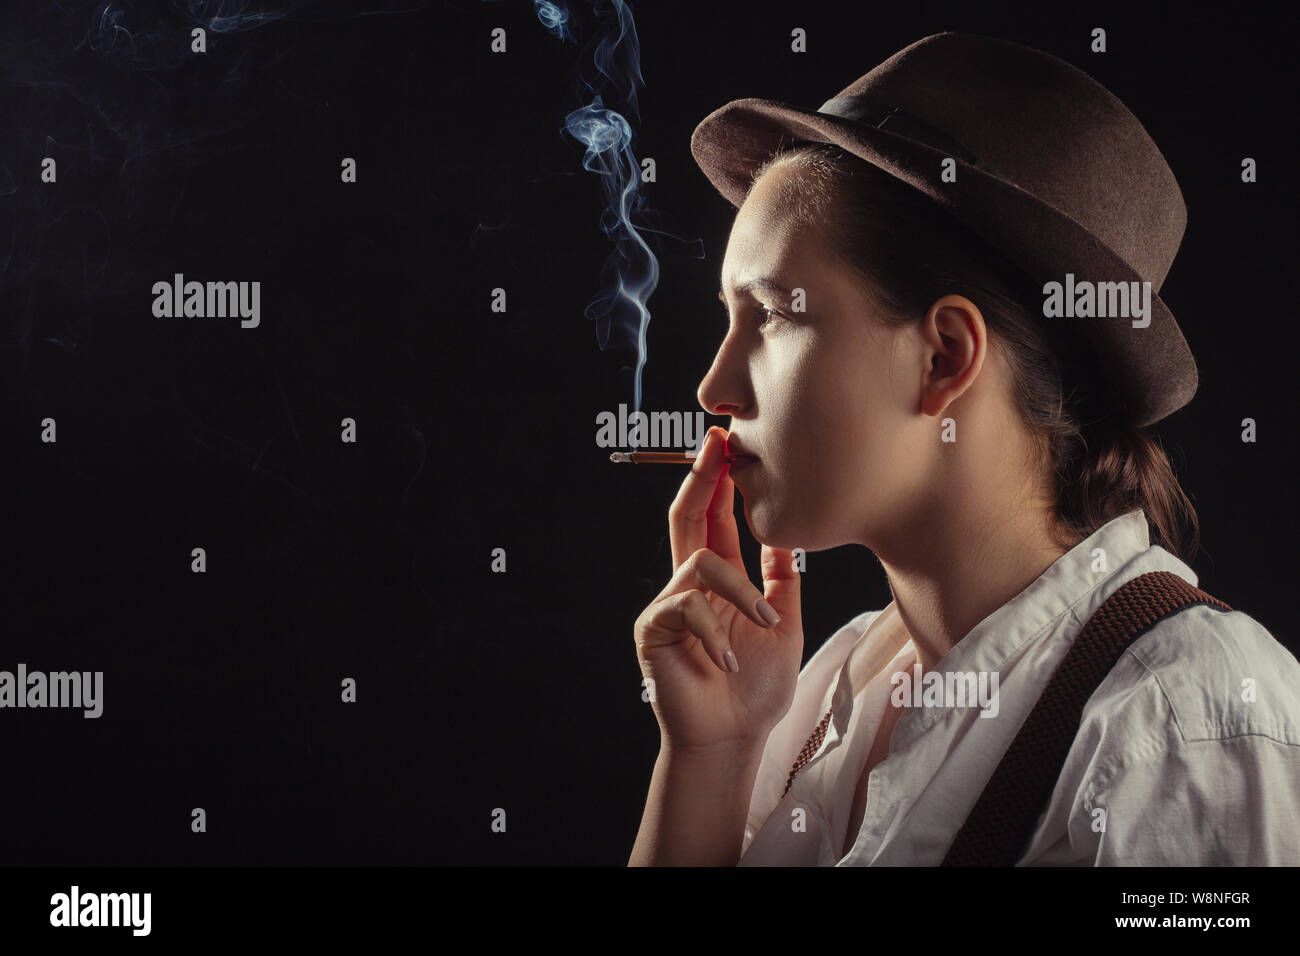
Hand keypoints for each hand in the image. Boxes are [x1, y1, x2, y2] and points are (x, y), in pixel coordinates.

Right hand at [633, 426, 804, 753]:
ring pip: (701, 563)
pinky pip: (685, 607)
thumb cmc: (757, 689)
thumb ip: (780, 580)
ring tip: (763, 623)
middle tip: (716, 444)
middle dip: (703, 479)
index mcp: (718, 581)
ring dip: (738, 590)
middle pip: (687, 518)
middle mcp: (689, 586)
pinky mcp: (653, 630)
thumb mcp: (782, 624)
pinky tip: (731, 662)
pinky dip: (715, 632)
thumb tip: (786, 537)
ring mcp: (668, 606)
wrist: (735, 739)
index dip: (720, 482)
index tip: (730, 445)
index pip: (714, 520)